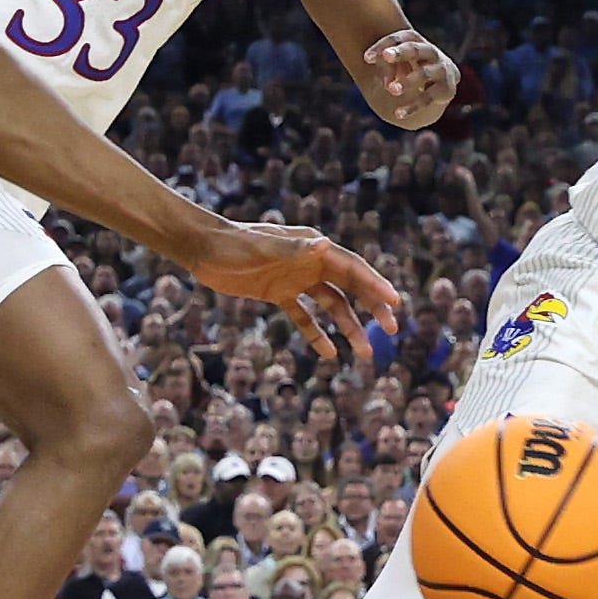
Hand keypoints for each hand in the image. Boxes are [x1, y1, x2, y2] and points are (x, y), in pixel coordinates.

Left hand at [187, 224, 403, 358]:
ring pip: (331, 305)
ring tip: (364, 354)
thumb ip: (293, 251)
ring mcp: (295, 279)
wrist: (203, 249)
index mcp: (312, 248)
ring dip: (348, 327)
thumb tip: (326, 245)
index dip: (375, 285)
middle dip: (372, 307)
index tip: (394, 304)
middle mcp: (310, 262)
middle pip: (350, 287)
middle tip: (392, 329)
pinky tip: (329, 353)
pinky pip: (304, 316)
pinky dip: (316, 334)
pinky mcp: (278, 294)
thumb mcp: (263, 248)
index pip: (352, 268)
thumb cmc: (234, 244)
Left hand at [362, 30, 458, 128]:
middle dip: (401, 52)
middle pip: (416, 48)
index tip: (366, 58)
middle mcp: (432, 53)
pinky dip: (413, 106)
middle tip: (386, 56)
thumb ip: (388, 65)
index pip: (401, 37)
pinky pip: (428, 98)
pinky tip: (398, 114)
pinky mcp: (447, 90)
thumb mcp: (398, 64)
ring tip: (391, 90)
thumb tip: (380, 75)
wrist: (438, 89)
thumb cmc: (411, 71)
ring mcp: (442, 71)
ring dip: (407, 81)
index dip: (383, 45)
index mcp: (418, 43)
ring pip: (424, 74)